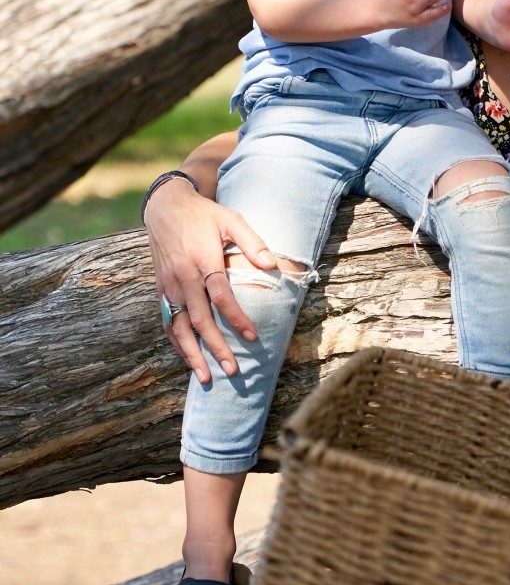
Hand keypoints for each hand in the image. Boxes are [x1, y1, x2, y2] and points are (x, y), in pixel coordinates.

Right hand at [144, 179, 276, 381]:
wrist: (166, 207)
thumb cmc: (205, 215)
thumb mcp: (232, 219)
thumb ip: (252, 242)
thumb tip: (273, 265)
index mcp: (202, 260)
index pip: (221, 296)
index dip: (236, 318)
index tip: (252, 336)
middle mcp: (183, 277)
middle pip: (200, 319)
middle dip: (216, 347)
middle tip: (233, 370)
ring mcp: (169, 286)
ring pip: (179, 327)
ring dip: (192, 354)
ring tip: (207, 377)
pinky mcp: (160, 290)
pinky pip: (168, 321)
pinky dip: (177, 342)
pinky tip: (188, 358)